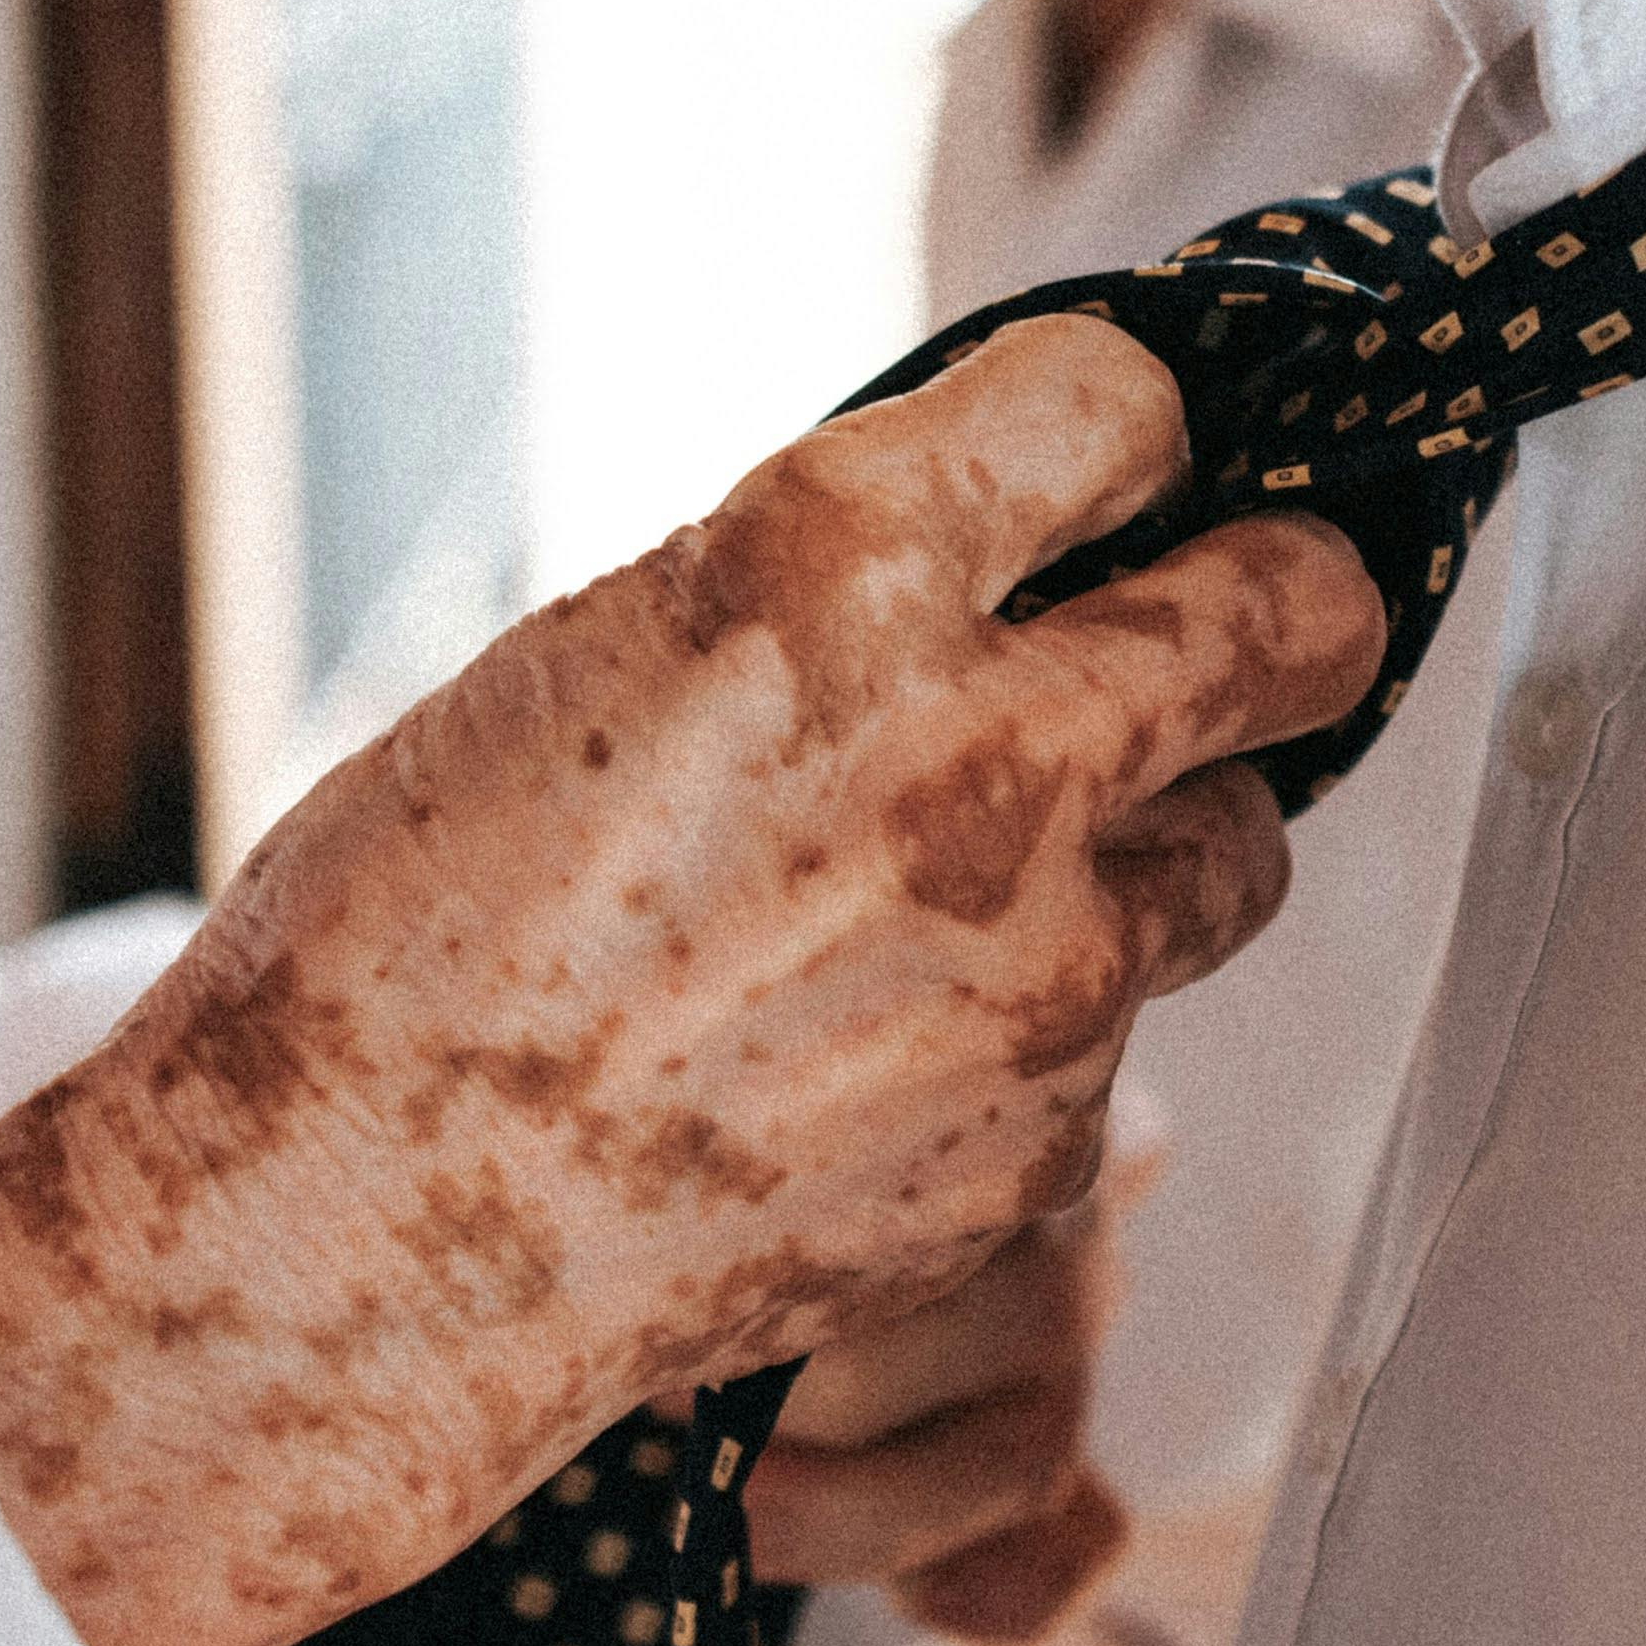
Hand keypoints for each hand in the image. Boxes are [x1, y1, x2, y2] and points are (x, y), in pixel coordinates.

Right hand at [0, 318, 1380, 1645]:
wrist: (349, 1245)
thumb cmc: (408, 927)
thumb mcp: (608, 653)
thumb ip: (839, 595)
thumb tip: (1026, 554)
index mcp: (838, 564)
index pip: (1131, 401)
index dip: (1132, 427)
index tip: (1131, 457)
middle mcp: (979, 750)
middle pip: (1296, 612)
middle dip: (1292, 598)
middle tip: (1269, 609)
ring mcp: (1038, 966)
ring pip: (1243, 846)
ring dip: (1173, 830)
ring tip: (1028, 862)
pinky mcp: (1043, 1140)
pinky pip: (1120, 1040)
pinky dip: (1042, 1027)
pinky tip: (886, 1049)